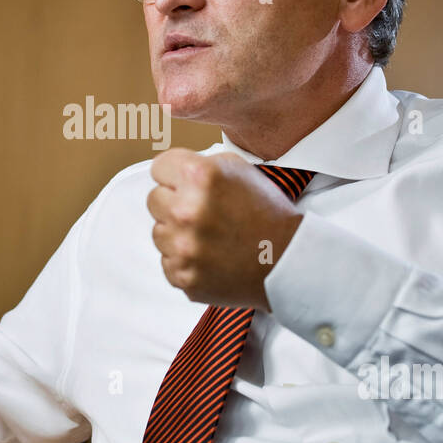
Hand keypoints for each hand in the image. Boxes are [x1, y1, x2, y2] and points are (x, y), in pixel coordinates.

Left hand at [149, 148, 303, 310]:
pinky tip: (211, 257)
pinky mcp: (183, 277)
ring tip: (210, 236)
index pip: (159, 167)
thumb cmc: (267, 214)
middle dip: (175, 203)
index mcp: (200, 177)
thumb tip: (173, 172)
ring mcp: (183, 248)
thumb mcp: (239, 170)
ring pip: (159, 232)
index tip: (187, 184)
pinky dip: (185, 260)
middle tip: (205, 212)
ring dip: (178, 233)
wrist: (288, 261)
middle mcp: (186, 211)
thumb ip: (201, 165)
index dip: (175, 175)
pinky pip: (168, 262)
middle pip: (154, 199)